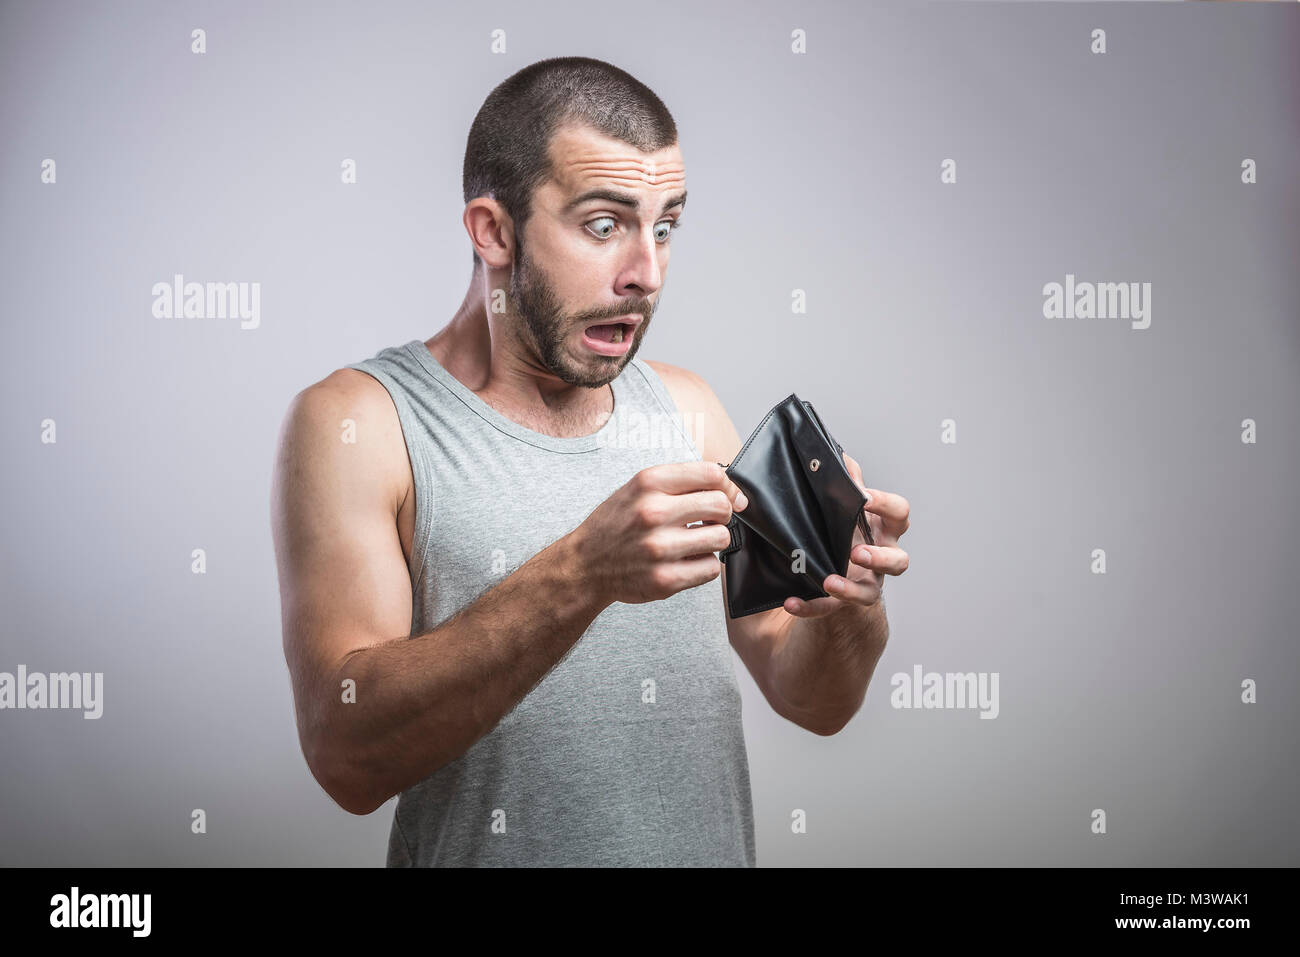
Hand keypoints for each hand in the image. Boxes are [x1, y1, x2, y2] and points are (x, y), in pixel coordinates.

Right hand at [569, 460, 748, 604]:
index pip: (711, 474)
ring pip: (721, 538)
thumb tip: (733, 494)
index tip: (731, 497)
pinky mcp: (664, 579)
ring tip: (693, 542)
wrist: (584, 565)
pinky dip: (704, 565)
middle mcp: (653, 512)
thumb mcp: (638, 488)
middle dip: (723, 514)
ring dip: (713, 541)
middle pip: (721, 506)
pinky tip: (685, 561)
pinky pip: (711, 568)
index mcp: (648, 483)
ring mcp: (659, 548)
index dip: (728, 486)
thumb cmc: (616, 524)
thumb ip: (680, 483)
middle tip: (709, 521)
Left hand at [783, 451, 909, 618]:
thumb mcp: (841, 502)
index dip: (886, 506)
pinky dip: (811, 606)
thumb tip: (838, 458)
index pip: (899, 514)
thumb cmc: (840, 524)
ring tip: (829, 582)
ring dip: (851, 589)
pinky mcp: (843, 601)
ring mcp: (866, 582)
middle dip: (879, 558)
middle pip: (899, 561)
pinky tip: (792, 602)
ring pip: (871, 593)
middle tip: (856, 551)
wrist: (829, 558)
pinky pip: (829, 609)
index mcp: (883, 527)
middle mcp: (882, 557)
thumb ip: (845, 480)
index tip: (864, 498)